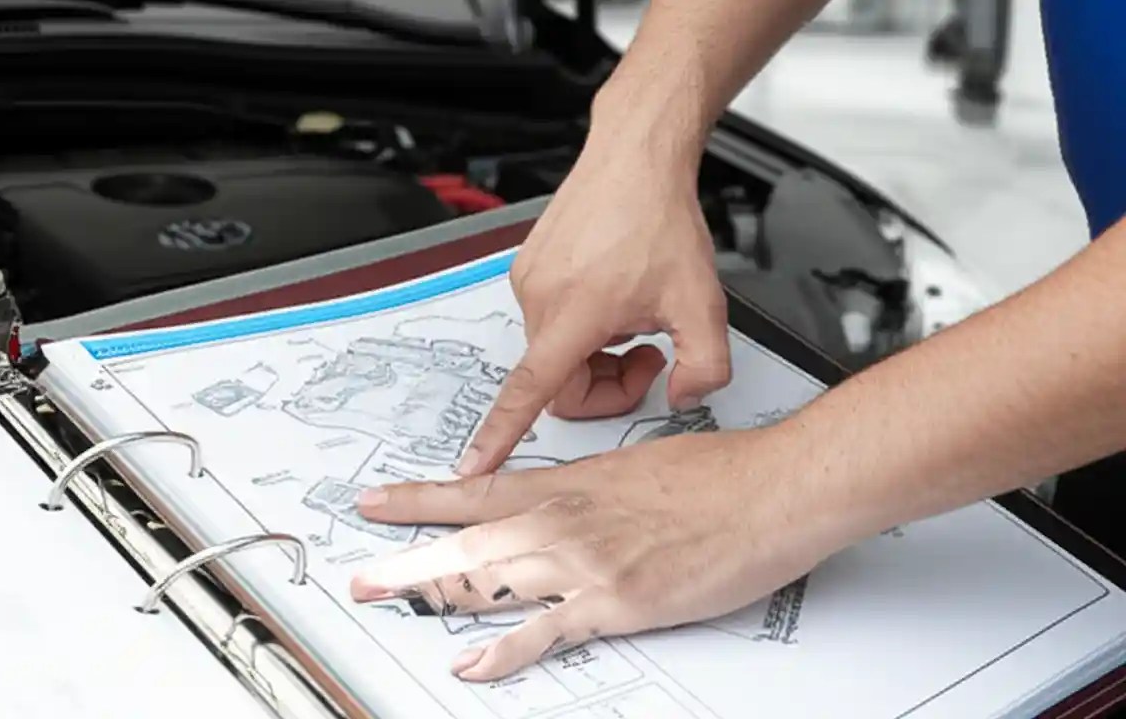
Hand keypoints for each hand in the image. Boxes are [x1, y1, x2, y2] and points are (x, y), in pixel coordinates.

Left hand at [349, 428, 844, 681]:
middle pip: (468, 542)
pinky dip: (504, 650)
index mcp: (571, 486)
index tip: (379, 501)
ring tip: (387, 602)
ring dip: (433, 593)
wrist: (770, 489)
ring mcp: (586, 561)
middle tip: (362, 574)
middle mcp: (565, 520)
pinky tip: (471, 662)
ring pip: (491, 579)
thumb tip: (577, 506)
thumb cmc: (718, 476)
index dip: (422, 499)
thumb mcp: (640, 470)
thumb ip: (597, 493)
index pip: (478, 492)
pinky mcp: (617, 601)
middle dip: (408, 557)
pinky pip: (546, 630)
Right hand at [457, 139, 731, 475]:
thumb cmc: (659, 219)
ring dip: (597, 349)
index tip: (475, 468)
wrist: (636, 156)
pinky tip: (615, 290)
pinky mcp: (527, 267)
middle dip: (605, 381)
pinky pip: (551, 321)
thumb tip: (681, 396)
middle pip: (559, 381)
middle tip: (650, 351)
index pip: (528, 393)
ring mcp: (528, 282)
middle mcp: (538, 300)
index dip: (500, 436)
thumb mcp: (704, 303)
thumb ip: (705, 368)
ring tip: (634, 311)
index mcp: (573, 317)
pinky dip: (584, 323)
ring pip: (557, 351)